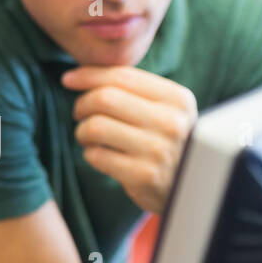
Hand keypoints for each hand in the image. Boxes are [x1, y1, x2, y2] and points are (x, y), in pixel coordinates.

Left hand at [61, 64, 196, 213]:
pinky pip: (97, 156)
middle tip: (80, 113)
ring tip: (87, 136)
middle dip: (82, 104)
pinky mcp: (143, 176)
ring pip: (96, 127)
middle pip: (105, 98)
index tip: (68, 79)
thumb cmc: (168, 143)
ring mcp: (158, 150)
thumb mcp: (167, 111)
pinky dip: (90, 153)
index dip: (89, 75)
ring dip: (82, 131)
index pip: (123, 76)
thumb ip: (135, 91)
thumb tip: (79, 74)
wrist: (193, 188)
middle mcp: (171, 122)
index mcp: (177, 99)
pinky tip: (98, 155)